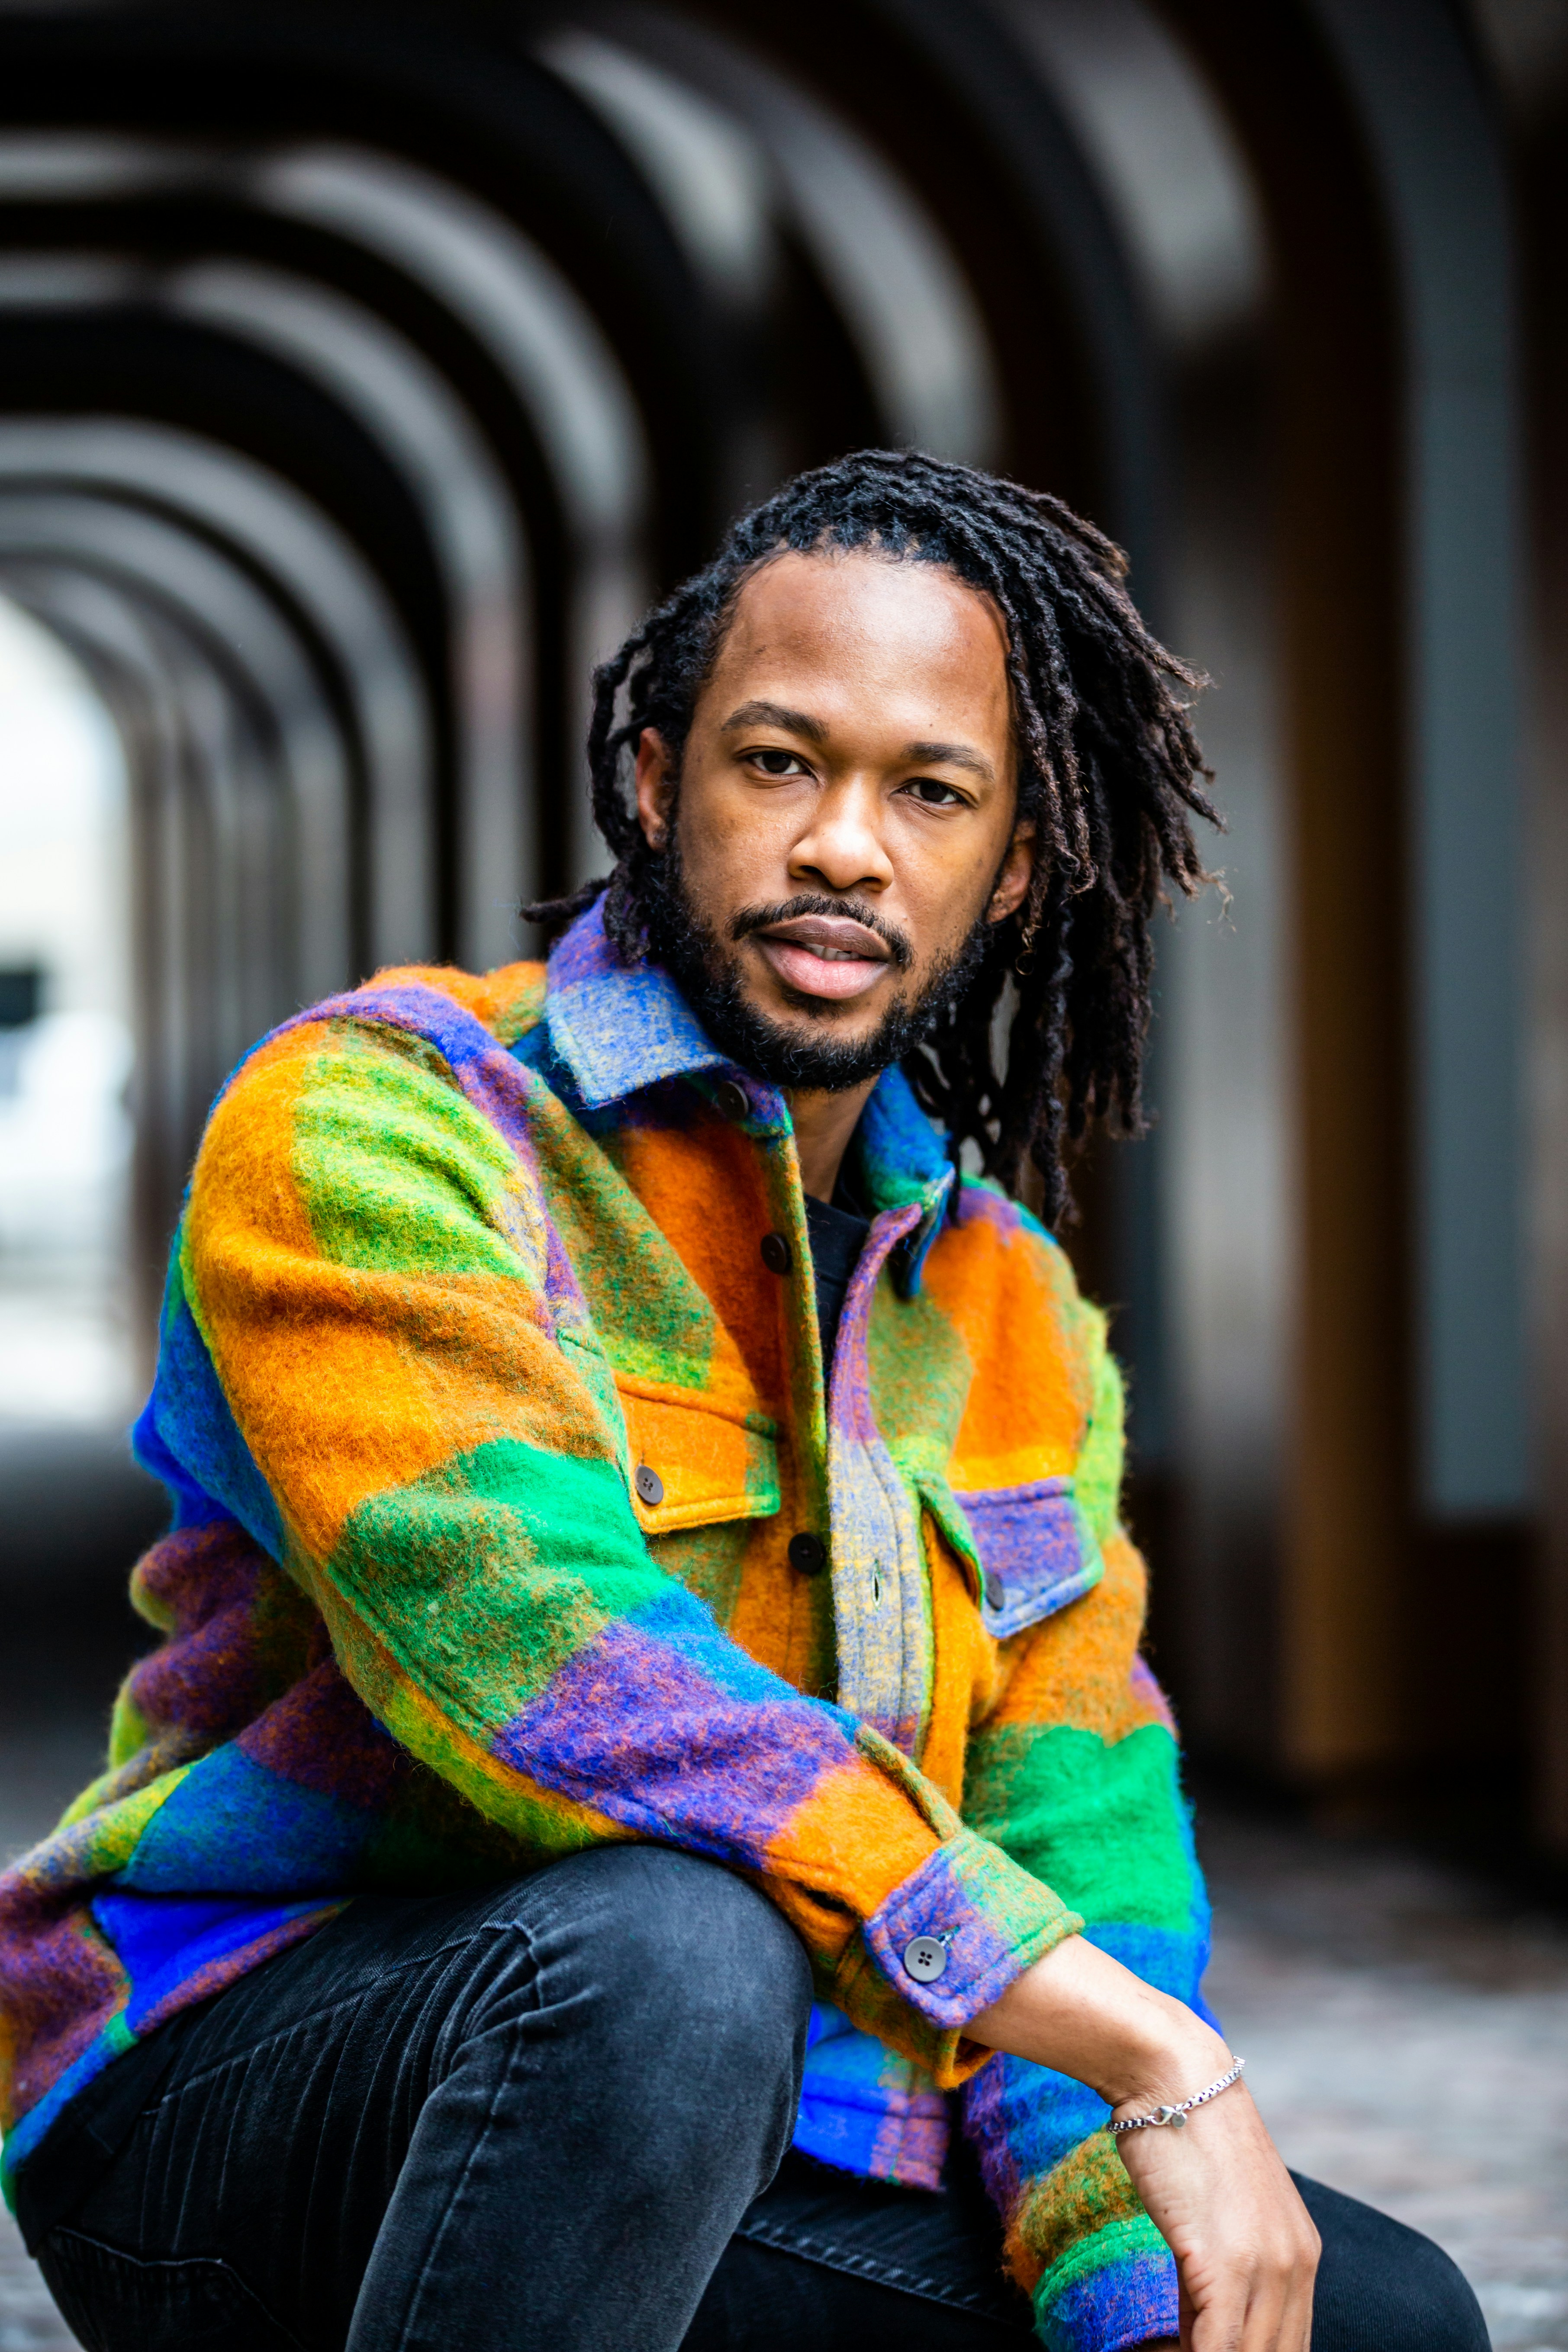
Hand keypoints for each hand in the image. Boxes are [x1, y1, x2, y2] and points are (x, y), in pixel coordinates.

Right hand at [968, 1938, 1317, 2350]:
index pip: (1290, 2344)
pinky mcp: (1223, 2264)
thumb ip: (1224, 2271)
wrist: (1174, 2074)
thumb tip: (1205, 2329)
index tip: (1206, 2351)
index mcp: (1303, 2253)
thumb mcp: (1222, 2212)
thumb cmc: (1186, 2134)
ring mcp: (1264, 2266)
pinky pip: (1215, 2349)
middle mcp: (1296, 2264)